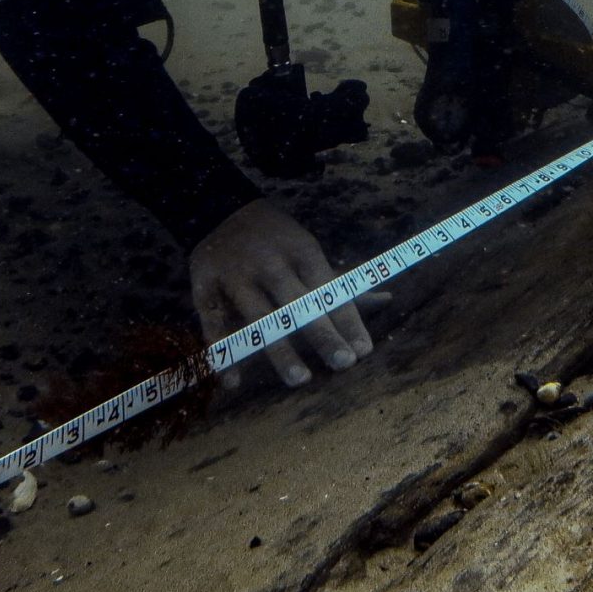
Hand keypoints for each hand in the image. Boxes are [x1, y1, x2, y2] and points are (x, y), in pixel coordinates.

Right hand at [188, 199, 373, 388]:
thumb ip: (340, 284)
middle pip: (298, 304)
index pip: (329, 291)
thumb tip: (387, 299)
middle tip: (343, 363)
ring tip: (300, 379)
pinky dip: (222, 351)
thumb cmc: (277, 242)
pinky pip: (213, 323)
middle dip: (323, 334)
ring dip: (280, 349)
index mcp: (301, 253)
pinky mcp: (205, 286)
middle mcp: (270, 264)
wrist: (221, 210)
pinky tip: (233, 381)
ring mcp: (236, 276)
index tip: (362, 352)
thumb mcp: (309, 252)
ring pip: (259, 317)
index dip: (347, 321)